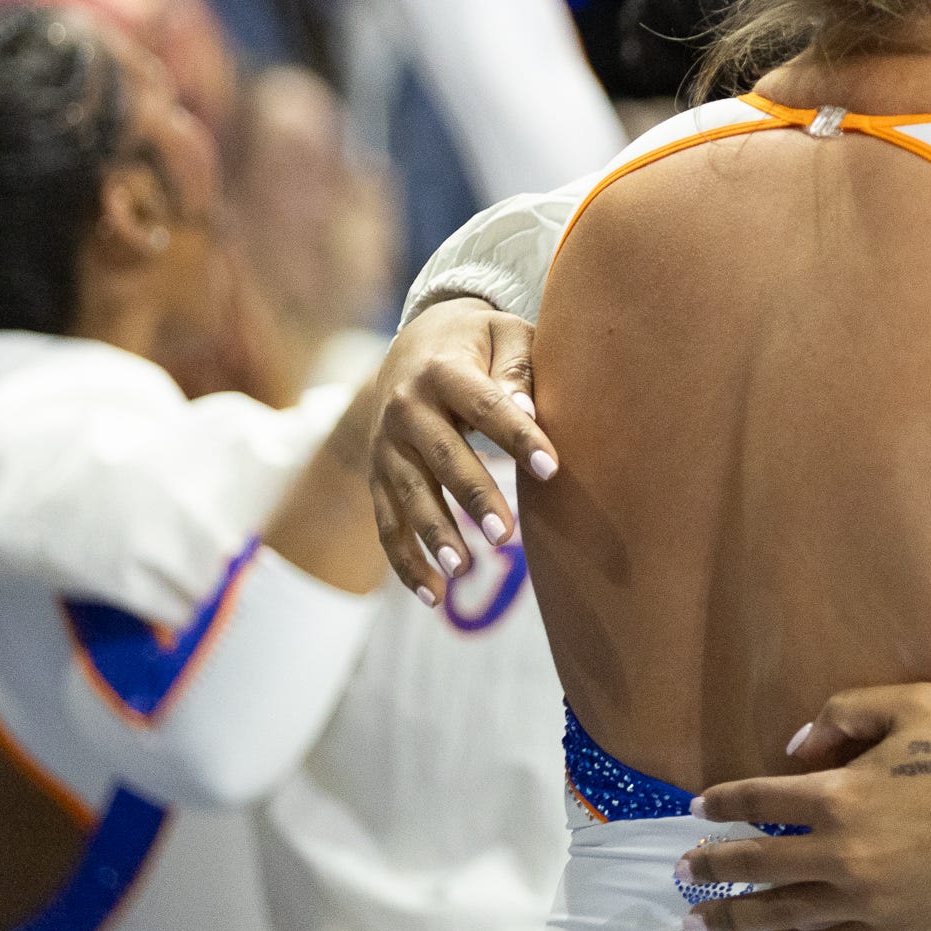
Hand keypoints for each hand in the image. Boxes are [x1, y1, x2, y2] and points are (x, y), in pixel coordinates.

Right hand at [364, 298, 555, 603]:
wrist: (418, 342)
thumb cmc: (481, 343)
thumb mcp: (505, 335)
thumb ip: (519, 369)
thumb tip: (527, 412)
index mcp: (444, 371)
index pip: (484, 406)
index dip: (518, 436)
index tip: (552, 467)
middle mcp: (406, 409)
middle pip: (441, 457)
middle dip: (472, 497)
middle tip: (504, 535)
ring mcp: (386, 445)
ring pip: (408, 495)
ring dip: (433, 534)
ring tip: (463, 570)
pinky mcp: (378, 475)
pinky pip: (387, 523)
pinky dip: (406, 561)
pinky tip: (434, 595)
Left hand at [679, 684, 930, 930]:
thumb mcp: (914, 702)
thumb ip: (844, 712)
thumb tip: (792, 749)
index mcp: (842, 792)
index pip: (759, 800)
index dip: (722, 804)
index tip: (700, 808)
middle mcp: (842, 851)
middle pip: (755, 863)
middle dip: (711, 867)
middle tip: (684, 871)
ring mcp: (865, 898)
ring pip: (781, 913)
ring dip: (736, 917)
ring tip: (705, 920)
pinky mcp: (893, 930)